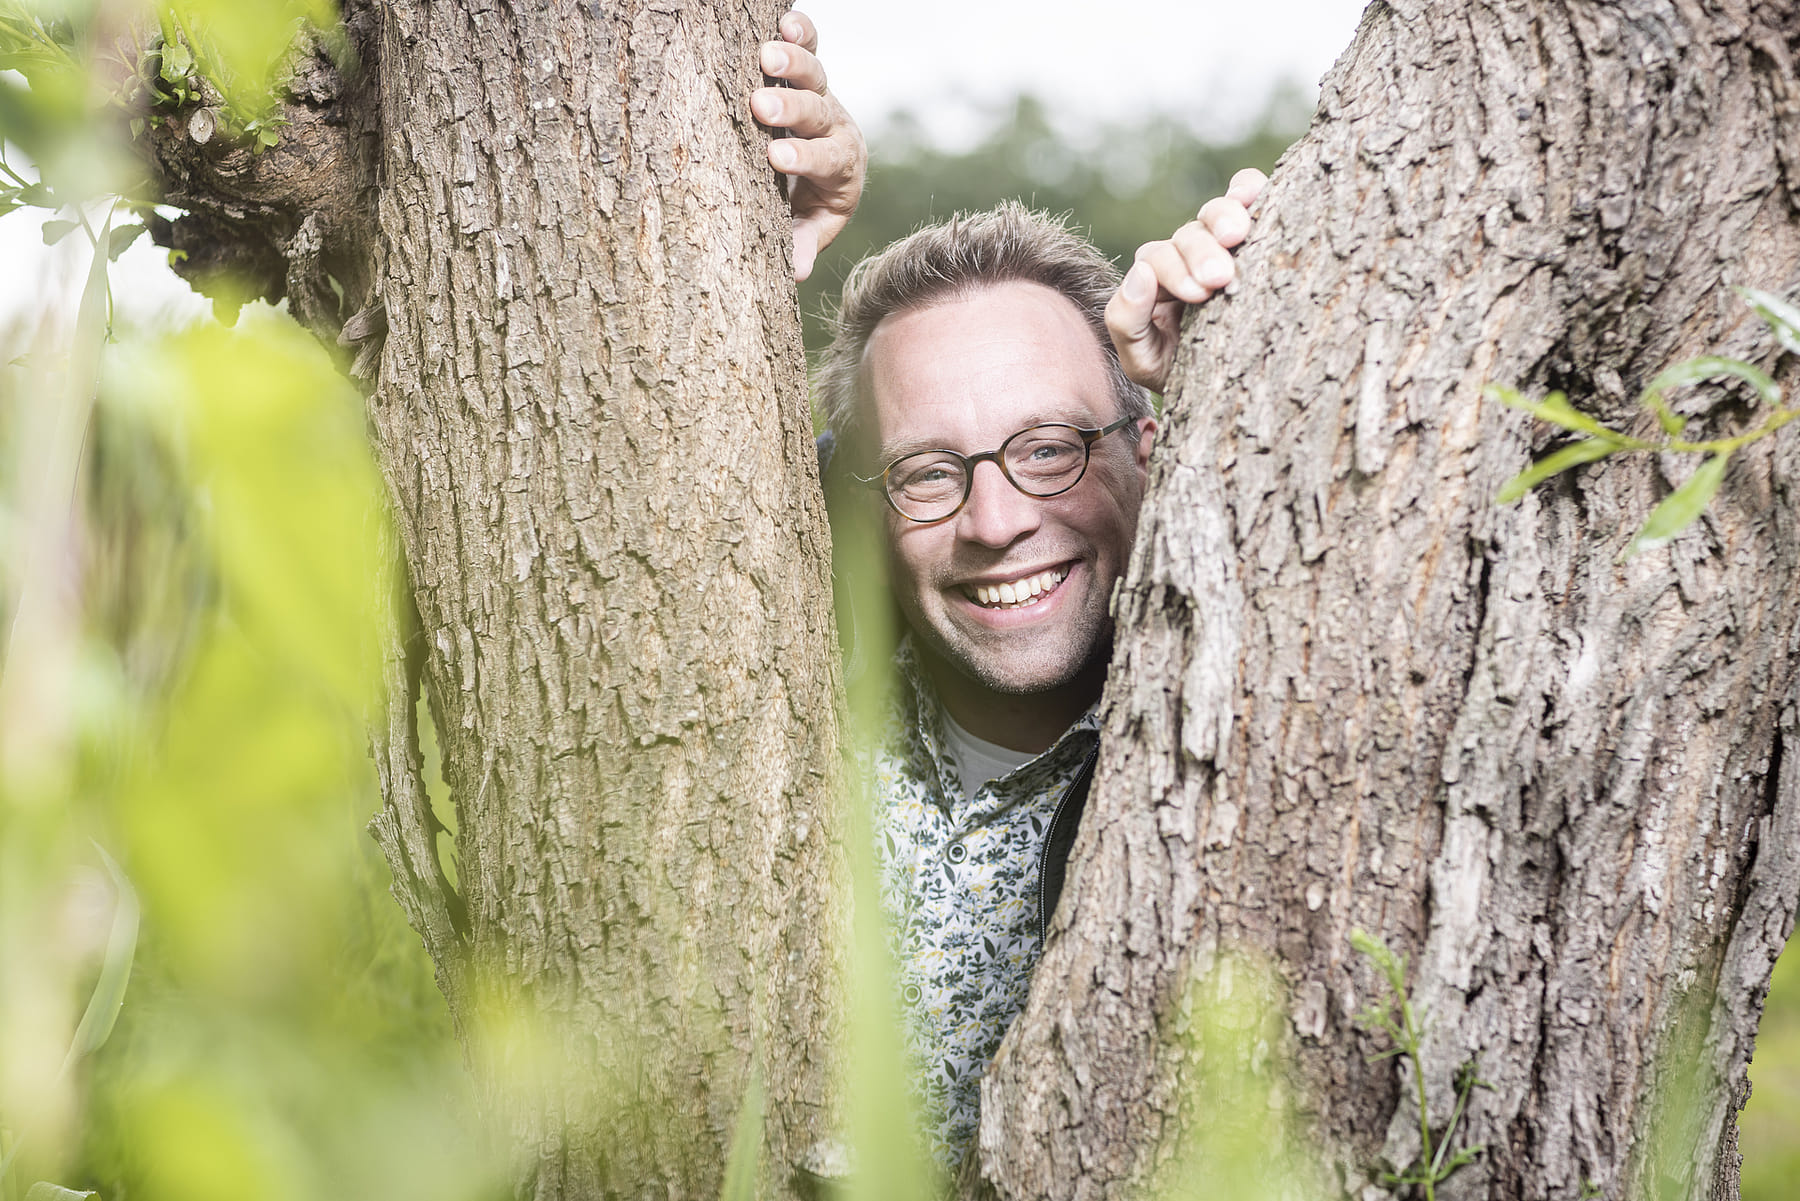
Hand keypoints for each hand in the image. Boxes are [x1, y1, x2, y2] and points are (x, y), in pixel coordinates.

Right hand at [750, 11, 866, 281]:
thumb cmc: (814, 200)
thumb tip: (796, 274)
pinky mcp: (810, 71)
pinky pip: (810, 46)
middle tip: (763, 106)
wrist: (827, 163)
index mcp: (841, 166)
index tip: (776, 158)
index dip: (804, 158)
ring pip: (815, 75)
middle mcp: (836, 126)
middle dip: (791, 111)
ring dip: (792, 64)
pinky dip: (800, 32)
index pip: (825, 160)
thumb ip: (803, 243)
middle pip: (819, 113)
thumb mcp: (811, 224)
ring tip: (767, 55)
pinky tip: (785, 22)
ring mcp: (824, 95)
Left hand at [1104, 168, 1266, 392]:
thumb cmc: (1181, 372)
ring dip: (1224, 217)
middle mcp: (1185, 254)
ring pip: (1213, 213)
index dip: (1174, 271)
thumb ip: (1126, 322)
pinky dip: (1249, 188)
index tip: (1199, 294)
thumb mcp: (1143, 360)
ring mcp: (1220, 242)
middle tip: (1219, 278)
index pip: (1157, 259)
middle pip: (1186, 235)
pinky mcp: (1255, 235)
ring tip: (1237, 235)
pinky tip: (1257, 193)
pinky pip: (1245, 195)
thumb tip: (1140, 274)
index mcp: (1156, 279)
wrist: (1225, 388)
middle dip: (1201, 253)